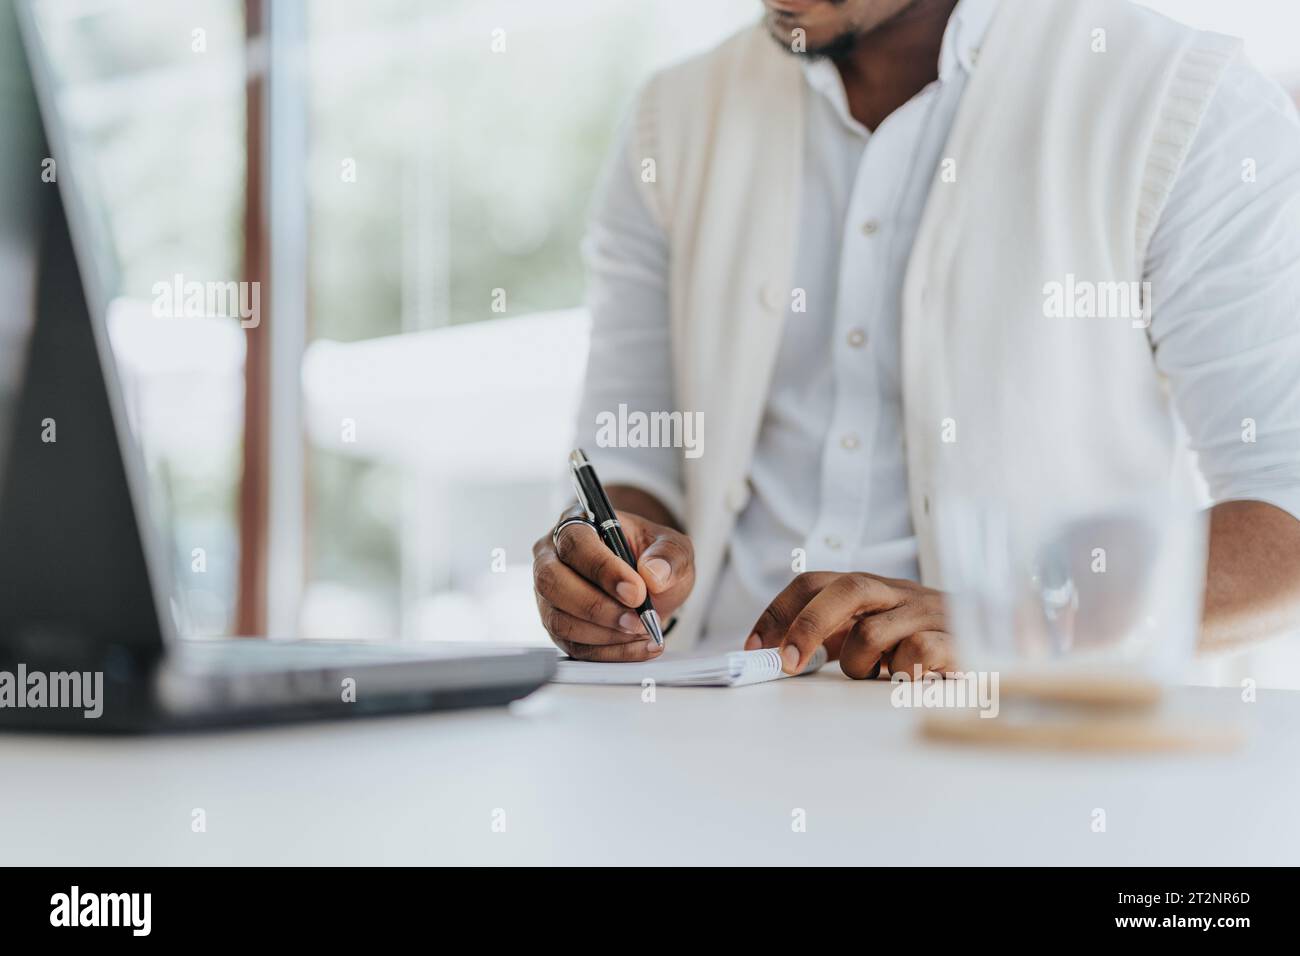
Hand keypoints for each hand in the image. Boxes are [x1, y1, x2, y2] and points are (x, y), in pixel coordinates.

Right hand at [533, 507, 694, 660]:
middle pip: (552, 582)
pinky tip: (640, 647)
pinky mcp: (557, 626)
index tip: (636, 592)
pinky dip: (609, 652)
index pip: (575, 543)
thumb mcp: (673, 548)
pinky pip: (572, 646)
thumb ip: (669, 555)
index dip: (603, 569)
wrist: (650, 584)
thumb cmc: (652, 558)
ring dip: (604, 633)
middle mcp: (552, 557)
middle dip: (597, 607)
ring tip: (643, 631)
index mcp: (577, 523)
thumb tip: (654, 574)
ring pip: (558, 619)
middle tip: (638, 620)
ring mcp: (550, 595)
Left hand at [745, 572, 955, 678]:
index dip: (779, 611)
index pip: (814, 583)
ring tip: (875, 674)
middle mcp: (896, 592)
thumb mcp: (873, 631)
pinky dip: (899, 672)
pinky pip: (915, 653)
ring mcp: (926, 612)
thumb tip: (775, 654)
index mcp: (869, 588)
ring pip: (872, 631)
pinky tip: (905, 679)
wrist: (999, 639)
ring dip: (858, 664)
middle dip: (806, 626)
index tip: (755, 646)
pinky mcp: (955, 639)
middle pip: (845, 589)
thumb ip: (832, 636)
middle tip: (785, 664)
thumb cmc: (920, 641)